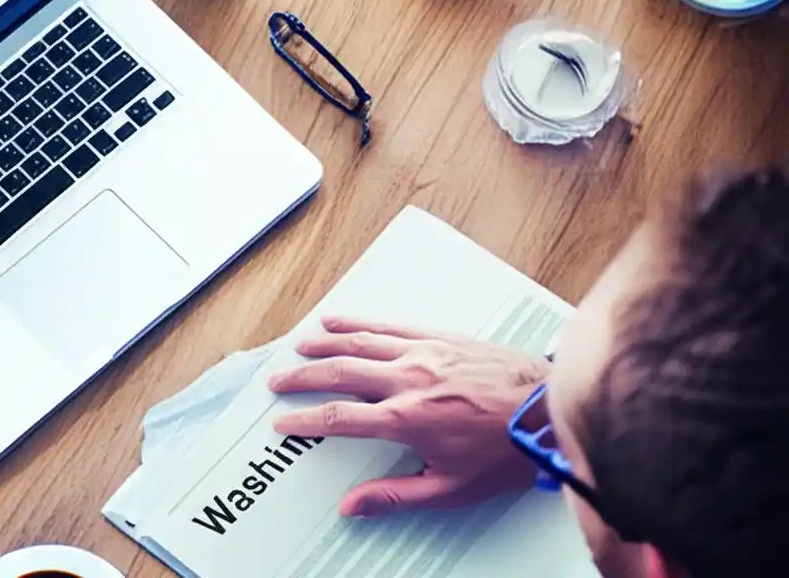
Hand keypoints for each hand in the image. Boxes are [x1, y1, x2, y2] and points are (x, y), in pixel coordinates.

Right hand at [268, 317, 549, 517]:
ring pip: (360, 342)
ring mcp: (424, 353)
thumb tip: (352, 506)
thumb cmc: (505, 453)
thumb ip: (395, 495)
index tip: (283, 422)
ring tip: (300, 345)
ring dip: (325, 343)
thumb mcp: (451, 488)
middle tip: (278, 380)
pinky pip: (389, 326)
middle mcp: (408, 379)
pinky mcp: (440, 338)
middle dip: (302, 377)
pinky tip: (342, 320)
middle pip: (339, 372)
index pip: (338, 418)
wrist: (549, 414)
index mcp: (406, 419)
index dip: (303, 421)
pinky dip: (360, 322)